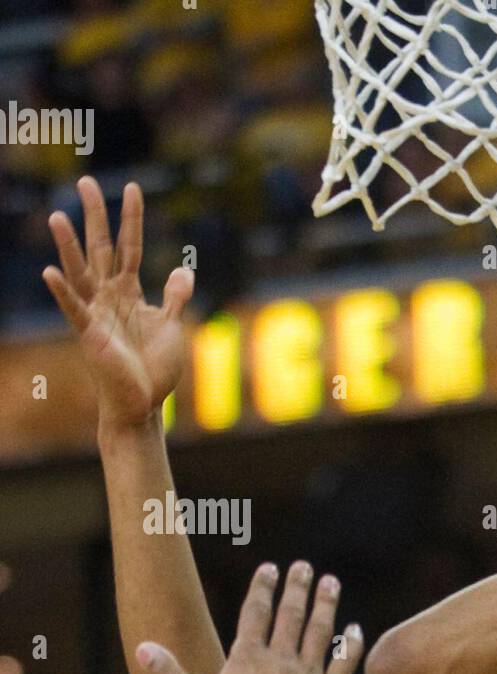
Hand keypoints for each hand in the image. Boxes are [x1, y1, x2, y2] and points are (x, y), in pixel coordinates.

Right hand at [42, 177, 192, 428]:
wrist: (143, 404)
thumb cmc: (154, 368)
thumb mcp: (172, 326)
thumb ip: (175, 298)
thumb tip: (183, 269)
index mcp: (128, 292)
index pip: (129, 247)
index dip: (132, 219)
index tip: (133, 188)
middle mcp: (108, 297)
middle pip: (101, 249)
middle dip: (95, 217)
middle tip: (86, 182)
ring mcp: (96, 314)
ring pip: (81, 273)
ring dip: (69, 246)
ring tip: (58, 216)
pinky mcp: (90, 335)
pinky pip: (74, 310)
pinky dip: (63, 293)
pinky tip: (50, 273)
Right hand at [135, 562, 364, 673]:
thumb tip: (142, 648)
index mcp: (247, 658)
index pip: (255, 613)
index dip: (263, 588)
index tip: (270, 568)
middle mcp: (280, 659)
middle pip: (290, 614)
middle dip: (297, 587)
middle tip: (303, 566)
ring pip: (319, 631)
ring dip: (325, 604)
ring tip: (331, 582)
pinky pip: (344, 663)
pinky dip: (351, 644)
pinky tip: (355, 629)